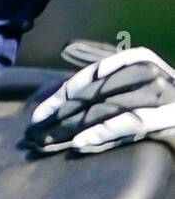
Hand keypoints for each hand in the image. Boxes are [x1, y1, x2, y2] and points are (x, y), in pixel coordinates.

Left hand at [26, 47, 174, 153]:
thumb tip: (66, 55)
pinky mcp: (170, 117)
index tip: (37, 113)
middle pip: (93, 94)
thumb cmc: (166, 102)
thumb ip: (106, 70)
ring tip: (50, 141)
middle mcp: (149, 71)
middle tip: (37, 132)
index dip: (60, 95)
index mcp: (138, 59)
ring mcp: (162, 93)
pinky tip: (80, 143)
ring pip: (105, 110)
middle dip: (61, 114)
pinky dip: (102, 133)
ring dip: (74, 127)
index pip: (89, 77)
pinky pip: (129, 123)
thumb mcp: (136, 82)